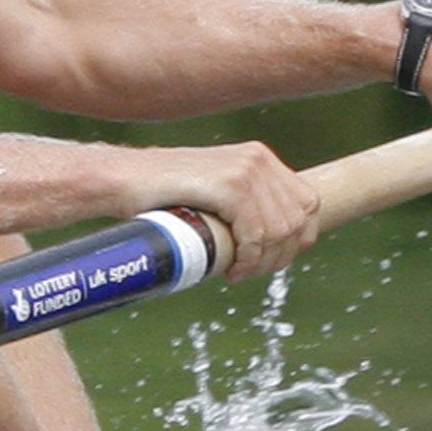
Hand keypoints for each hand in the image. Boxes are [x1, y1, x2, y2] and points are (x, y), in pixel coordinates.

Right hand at [128, 141, 320, 281]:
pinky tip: (231, 268)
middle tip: (250, 272)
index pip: (308, 203)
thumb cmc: (162, 194)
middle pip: (298, 220)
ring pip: (280, 231)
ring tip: (239, 272)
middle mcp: (259, 159)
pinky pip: (256, 233)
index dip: (297, 239)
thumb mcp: (214, 193)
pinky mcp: (230, 184)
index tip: (270, 260)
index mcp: (261, 158)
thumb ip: (245, 206)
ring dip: (262, 262)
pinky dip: (248, 259)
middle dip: (280, 255)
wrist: (123, 180)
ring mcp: (247, 169)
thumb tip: (278, 243)